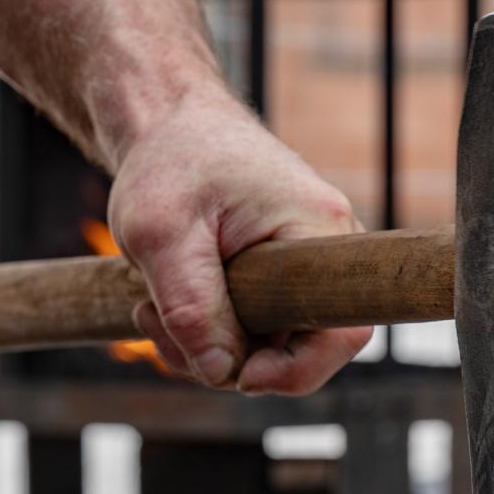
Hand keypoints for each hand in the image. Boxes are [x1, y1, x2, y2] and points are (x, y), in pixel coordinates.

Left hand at [107, 88, 371, 394]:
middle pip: (305, 345)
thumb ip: (190, 307)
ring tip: (151, 308)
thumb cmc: (167, 161)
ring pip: (273, 341)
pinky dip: (211, 330)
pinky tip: (165, 305)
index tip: (239, 373)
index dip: (298, 369)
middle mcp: (326, 248)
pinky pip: (259, 325)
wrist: (164, 120)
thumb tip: (221, 373)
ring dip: (209, 346)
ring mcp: (305, 261)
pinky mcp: (281, 271)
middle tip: (162, 330)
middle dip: (231, 359)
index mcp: (317, 231)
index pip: (342, 331)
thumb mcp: (159, 234)